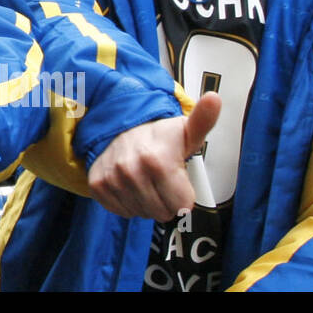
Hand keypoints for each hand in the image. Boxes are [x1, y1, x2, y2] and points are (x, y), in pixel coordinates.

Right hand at [87, 92, 222, 221]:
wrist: (118, 126)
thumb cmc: (158, 136)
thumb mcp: (185, 130)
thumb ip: (203, 120)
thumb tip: (215, 98)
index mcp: (158, 160)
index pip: (182, 207)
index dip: (183, 194)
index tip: (176, 178)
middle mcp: (131, 171)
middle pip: (162, 213)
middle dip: (165, 200)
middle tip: (160, 180)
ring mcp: (112, 179)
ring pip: (141, 214)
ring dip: (145, 202)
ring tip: (144, 180)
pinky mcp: (97, 185)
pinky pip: (121, 212)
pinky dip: (127, 202)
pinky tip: (129, 185)